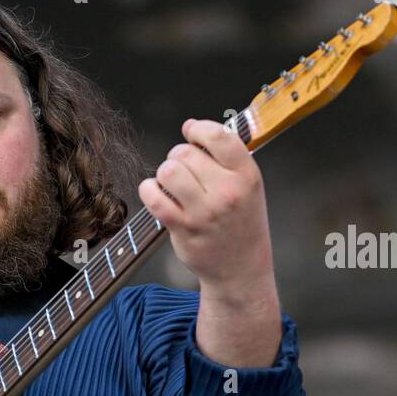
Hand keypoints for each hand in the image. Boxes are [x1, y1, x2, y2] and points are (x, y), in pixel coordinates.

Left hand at [137, 118, 273, 291]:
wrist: (241, 268)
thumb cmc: (242, 224)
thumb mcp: (248, 187)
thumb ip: (226, 158)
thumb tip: (192, 126)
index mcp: (247, 176)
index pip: (219, 136)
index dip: (199, 129)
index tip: (191, 132)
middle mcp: (227, 192)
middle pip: (186, 152)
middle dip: (178, 156)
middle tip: (183, 169)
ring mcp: (204, 212)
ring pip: (168, 171)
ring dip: (164, 173)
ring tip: (171, 182)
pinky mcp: (183, 228)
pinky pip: (154, 198)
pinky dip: (148, 190)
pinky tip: (155, 193)